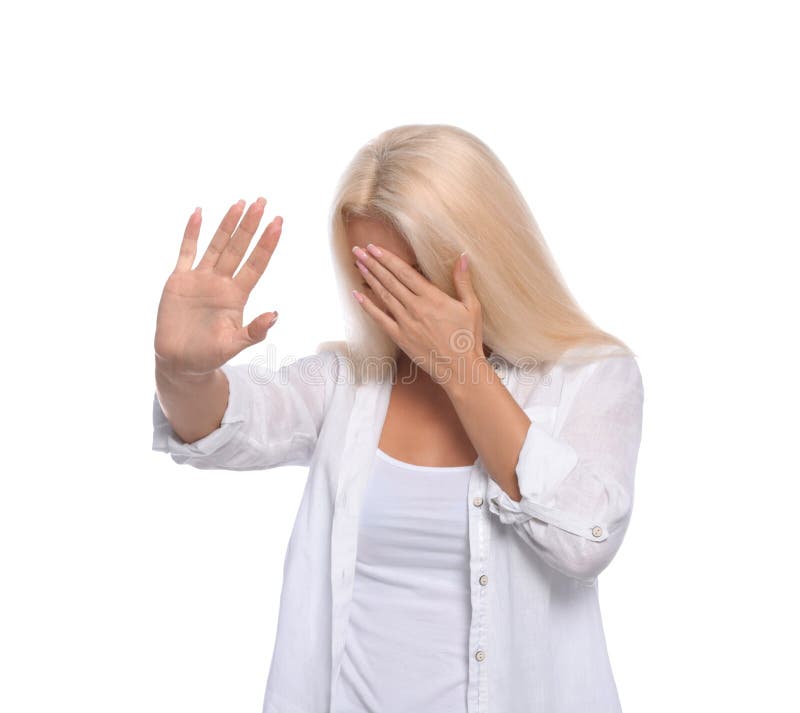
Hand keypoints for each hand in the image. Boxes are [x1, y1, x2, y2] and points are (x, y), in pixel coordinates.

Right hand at [154, 197, 282, 378]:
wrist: (179, 361)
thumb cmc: (208, 356)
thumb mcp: (234, 345)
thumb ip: (254, 331)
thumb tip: (275, 315)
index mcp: (237, 296)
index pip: (256, 264)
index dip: (266, 244)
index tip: (278, 223)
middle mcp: (221, 283)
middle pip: (239, 248)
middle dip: (250, 225)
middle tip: (263, 202)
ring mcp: (200, 279)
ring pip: (217, 245)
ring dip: (228, 224)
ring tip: (240, 203)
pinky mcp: (179, 281)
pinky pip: (186, 252)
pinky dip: (191, 233)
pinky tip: (199, 213)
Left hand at [351, 243, 484, 384]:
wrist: (460, 368)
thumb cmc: (467, 338)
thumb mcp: (472, 307)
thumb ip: (463, 282)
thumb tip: (463, 258)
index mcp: (432, 298)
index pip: (405, 272)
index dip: (388, 258)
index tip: (375, 248)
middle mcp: (415, 308)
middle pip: (390, 280)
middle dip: (373, 264)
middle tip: (359, 250)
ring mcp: (405, 323)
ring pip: (384, 296)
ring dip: (369, 279)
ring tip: (358, 265)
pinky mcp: (400, 337)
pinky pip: (380, 319)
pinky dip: (367, 306)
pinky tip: (357, 295)